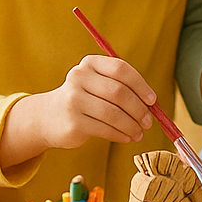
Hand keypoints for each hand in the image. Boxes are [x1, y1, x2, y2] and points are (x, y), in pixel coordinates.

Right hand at [27, 54, 159, 148]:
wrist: (48, 117)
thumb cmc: (84, 100)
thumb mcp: (97, 85)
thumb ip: (121, 88)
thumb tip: (151, 105)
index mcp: (90, 63)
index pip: (121, 69)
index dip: (140, 85)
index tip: (152, 100)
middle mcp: (79, 78)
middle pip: (119, 92)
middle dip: (138, 109)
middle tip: (148, 122)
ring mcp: (73, 100)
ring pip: (113, 114)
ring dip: (131, 125)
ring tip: (139, 133)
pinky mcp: (73, 122)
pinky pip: (105, 129)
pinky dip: (121, 135)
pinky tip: (127, 137)